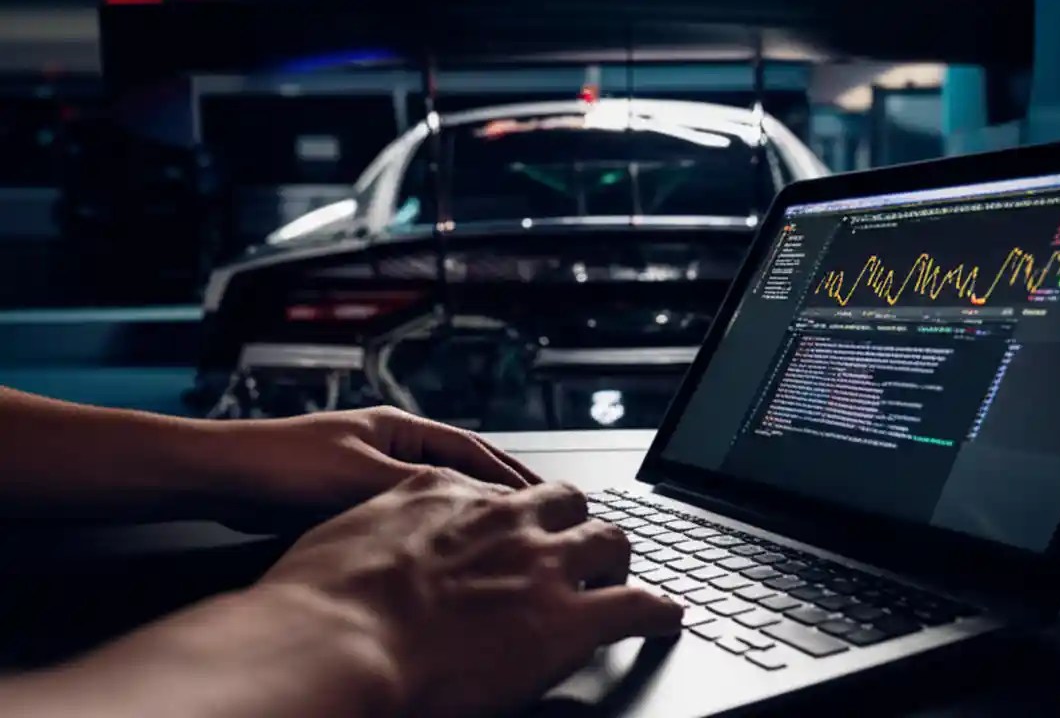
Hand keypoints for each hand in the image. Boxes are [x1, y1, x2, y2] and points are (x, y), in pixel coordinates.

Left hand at [213, 406, 541, 522]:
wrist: (224, 476)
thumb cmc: (283, 465)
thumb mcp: (362, 477)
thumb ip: (419, 488)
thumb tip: (472, 502)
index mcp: (398, 428)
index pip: (471, 448)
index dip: (509, 472)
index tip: (541, 494)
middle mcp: (388, 445)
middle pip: (458, 468)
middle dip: (495, 491)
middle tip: (532, 515)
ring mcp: (368, 469)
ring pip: (433, 493)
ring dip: (463, 511)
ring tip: (497, 535)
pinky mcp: (348, 497)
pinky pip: (406, 513)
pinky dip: (431, 528)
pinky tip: (440, 551)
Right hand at [257, 471, 682, 717]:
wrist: (335, 643)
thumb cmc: (317, 605)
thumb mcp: (339, 540)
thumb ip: (375, 535)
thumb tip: (371, 556)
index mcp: (443, 493)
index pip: (498, 492)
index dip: (515, 517)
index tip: (518, 532)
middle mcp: (502, 517)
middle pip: (564, 504)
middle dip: (575, 526)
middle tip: (578, 551)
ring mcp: (540, 562)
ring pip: (608, 541)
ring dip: (617, 561)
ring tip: (624, 579)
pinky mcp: (569, 614)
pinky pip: (636, 604)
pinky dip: (658, 610)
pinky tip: (668, 617)